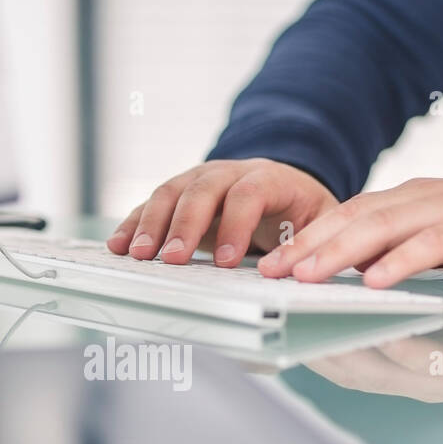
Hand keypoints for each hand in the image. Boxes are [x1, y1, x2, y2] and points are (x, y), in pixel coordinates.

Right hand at [105, 159, 338, 266]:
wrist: (284, 192)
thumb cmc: (303, 214)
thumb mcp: (324, 224)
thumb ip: (318, 243)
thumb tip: (309, 271)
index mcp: (271, 177)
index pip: (250, 192)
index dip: (236, 225)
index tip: (226, 262)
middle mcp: (230, 173)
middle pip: (202, 188)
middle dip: (184, 224)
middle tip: (172, 258)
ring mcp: (200, 180)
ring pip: (171, 192)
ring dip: (151, 224)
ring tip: (138, 254)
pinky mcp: (179, 196)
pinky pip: (151, 205)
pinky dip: (133, 224)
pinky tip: (118, 244)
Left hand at [257, 178, 442, 286]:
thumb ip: (404, 247)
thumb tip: (360, 271)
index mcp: (413, 198)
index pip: (347, 215)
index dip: (307, 238)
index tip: (272, 264)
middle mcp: (424, 196)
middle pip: (352, 217)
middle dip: (307, 245)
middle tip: (271, 272)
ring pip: (381, 227)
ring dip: (339, 253)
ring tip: (306, 278)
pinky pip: (430, 242)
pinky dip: (399, 261)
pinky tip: (373, 281)